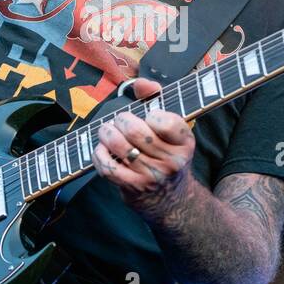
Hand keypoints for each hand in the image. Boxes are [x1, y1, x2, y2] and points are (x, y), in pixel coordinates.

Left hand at [93, 78, 195, 207]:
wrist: (172, 200)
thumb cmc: (166, 155)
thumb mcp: (172, 130)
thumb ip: (157, 99)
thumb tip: (141, 83)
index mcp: (185, 143)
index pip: (165, 121)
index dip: (151, 115)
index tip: (149, 117)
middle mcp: (171, 161)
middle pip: (135, 131)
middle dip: (121, 120)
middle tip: (120, 122)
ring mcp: (151, 176)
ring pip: (119, 146)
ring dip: (106, 133)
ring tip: (106, 131)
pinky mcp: (132, 187)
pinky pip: (107, 166)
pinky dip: (99, 154)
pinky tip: (102, 149)